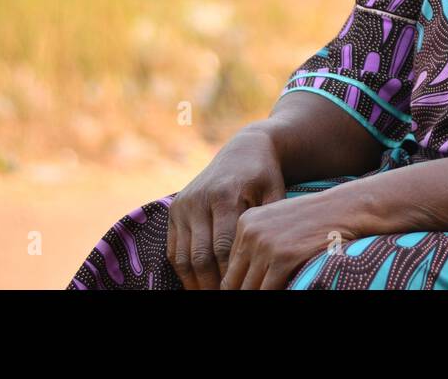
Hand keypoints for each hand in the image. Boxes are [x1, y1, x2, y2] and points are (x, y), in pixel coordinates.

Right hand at [167, 120, 285, 289]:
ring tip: (211, 294)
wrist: (244, 149)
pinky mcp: (174, 208)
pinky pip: (173, 248)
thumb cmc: (265, 177)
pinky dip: (182, 269)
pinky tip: (197, 283)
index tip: (240, 290)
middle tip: (225, 297)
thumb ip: (267, 225)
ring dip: (194, 281)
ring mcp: (183, 204)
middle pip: (200, 255)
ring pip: (182, 256)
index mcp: (225, 196)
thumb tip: (268, 262)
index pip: (223, 248)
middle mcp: (199, 200)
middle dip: (211, 283)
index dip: (229, 275)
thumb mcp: (274, 194)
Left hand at [221, 185, 371, 289]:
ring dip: (254, 296)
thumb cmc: (313, 219)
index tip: (239, 292)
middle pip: (233, 282)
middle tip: (248, 299)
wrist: (344, 208)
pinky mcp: (285, 257)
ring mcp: (267, 245)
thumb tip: (238, 280)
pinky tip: (283, 292)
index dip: (233, 288)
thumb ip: (256, 245)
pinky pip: (269, 290)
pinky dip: (272, 296)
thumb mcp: (277, 223)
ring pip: (249, 289)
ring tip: (261, 299)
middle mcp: (251, 232)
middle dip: (240, 294)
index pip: (228, 268)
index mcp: (245, 222)